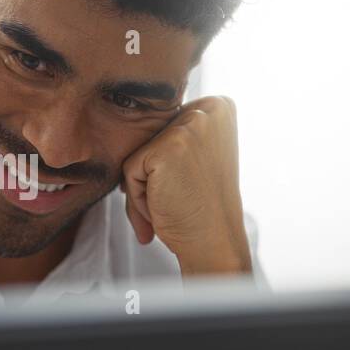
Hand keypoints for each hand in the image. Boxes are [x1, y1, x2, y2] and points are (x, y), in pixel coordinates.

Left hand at [120, 96, 251, 275]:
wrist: (214, 242)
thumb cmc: (203, 206)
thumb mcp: (200, 155)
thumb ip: (177, 134)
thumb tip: (131, 118)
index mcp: (220, 107)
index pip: (166, 126)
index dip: (169, 163)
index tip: (189, 183)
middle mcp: (208, 110)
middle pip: (151, 138)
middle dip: (156, 175)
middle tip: (181, 199)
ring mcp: (189, 127)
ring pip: (139, 154)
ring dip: (146, 188)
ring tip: (172, 204)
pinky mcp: (167, 148)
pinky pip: (129, 170)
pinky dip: (138, 197)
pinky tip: (164, 208)